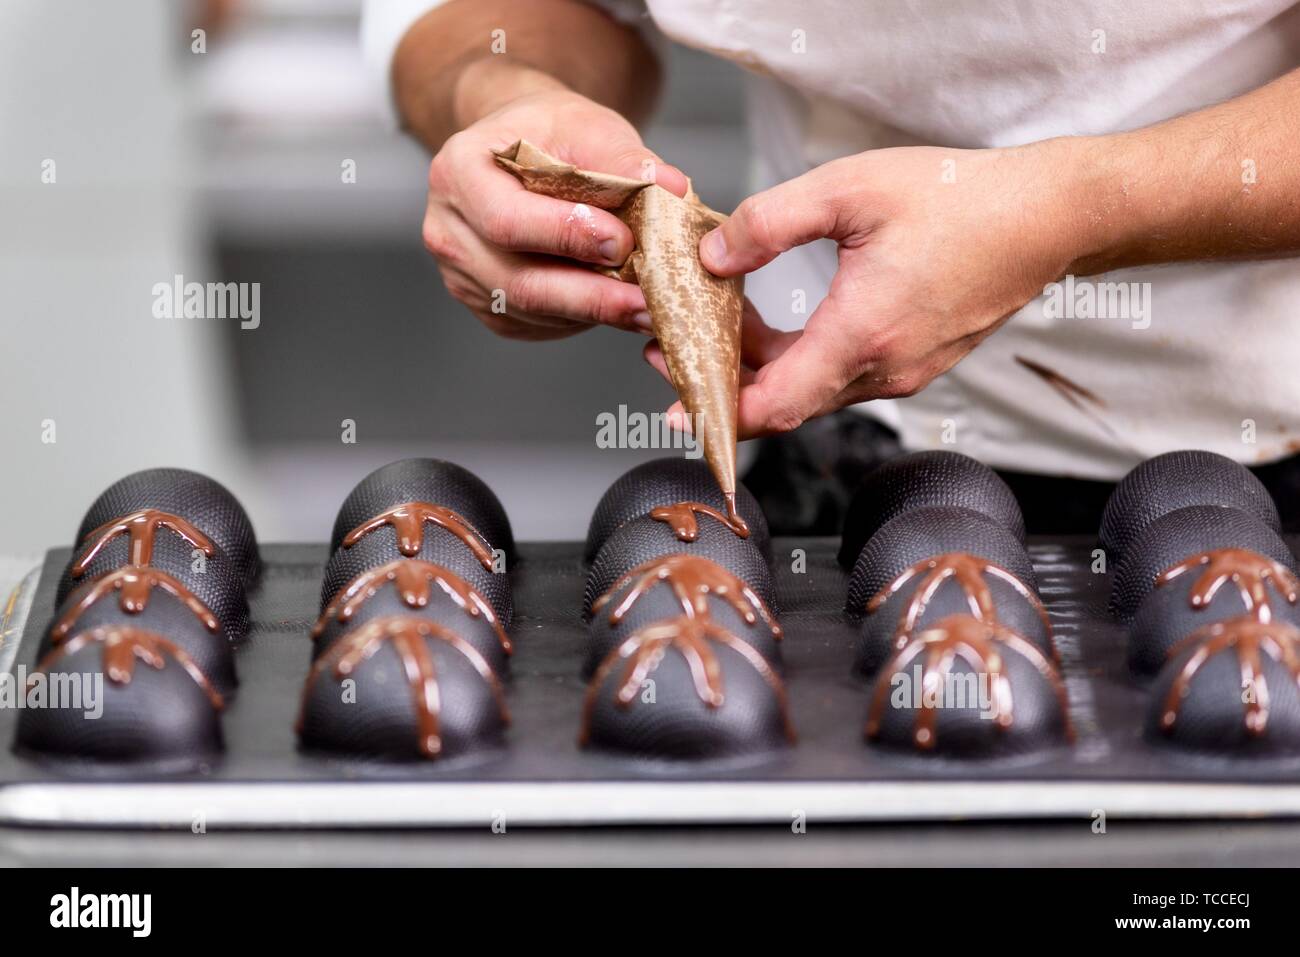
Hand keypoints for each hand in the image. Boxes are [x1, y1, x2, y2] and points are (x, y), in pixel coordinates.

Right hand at [422, 59, 688, 340]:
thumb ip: (625, 159)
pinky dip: (582, 318)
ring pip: (532, 310)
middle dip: (591, 295)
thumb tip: (671, 188)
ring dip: (593, 313)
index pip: (507, 220)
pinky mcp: (488, 307)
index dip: (565, 236)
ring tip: (647, 307)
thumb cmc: (550, 132)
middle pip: (518, 281)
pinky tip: (616, 304)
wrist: (521, 147)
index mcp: (458, 172)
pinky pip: (537, 324)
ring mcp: (462, 276)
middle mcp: (448, 231)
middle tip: (648, 301)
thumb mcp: (587, 126)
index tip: (622, 241)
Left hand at [646, 139, 1090, 434]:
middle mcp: (885, 370)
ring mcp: (905, 372)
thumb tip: (713, 257)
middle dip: (726, 386)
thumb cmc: (959, 198)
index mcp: (863, 335)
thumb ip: (771, 222)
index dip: (720, 414)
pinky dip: (801, 362)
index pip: (776, 406)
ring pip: (814, 390)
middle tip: (675, 354)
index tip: (677, 409)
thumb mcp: (849, 189)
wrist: (1045, 216)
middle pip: (787, 404)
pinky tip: (777, 327)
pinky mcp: (916, 363)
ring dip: (764, 371)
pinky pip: (843, 376)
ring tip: (719, 329)